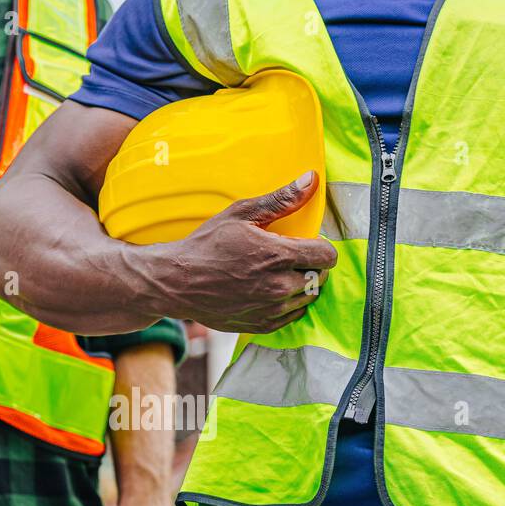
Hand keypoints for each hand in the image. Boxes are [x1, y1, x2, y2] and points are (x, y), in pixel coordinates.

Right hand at [142, 171, 337, 333]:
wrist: (178, 281)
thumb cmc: (207, 244)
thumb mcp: (241, 214)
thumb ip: (281, 200)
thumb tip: (310, 181)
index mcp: (278, 255)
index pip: (327, 256)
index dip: (321, 247)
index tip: (308, 244)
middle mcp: (279, 286)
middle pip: (320, 277)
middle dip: (310, 265)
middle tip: (290, 258)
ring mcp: (271, 309)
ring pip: (308, 297)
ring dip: (301, 285)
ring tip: (279, 273)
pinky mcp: (263, 324)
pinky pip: (294, 315)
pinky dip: (289, 303)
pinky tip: (271, 290)